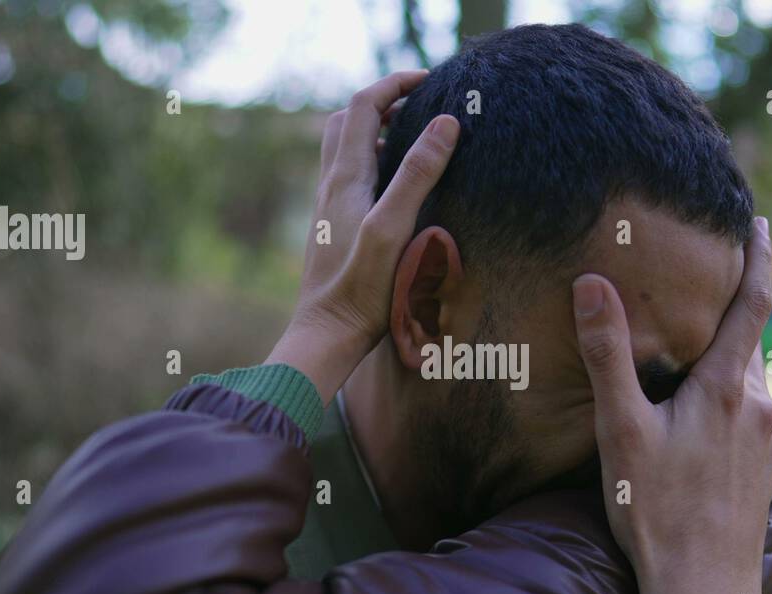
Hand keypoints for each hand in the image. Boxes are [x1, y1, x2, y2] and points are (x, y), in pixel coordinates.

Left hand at [267, 69, 459, 403]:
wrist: (327, 336)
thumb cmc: (362, 290)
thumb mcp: (394, 228)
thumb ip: (417, 175)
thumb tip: (444, 122)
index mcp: (345, 179)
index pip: (363, 105)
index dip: (395, 83)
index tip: (430, 79)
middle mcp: (331, 187)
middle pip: (348, 120)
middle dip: (384, 102)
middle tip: (422, 106)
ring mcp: (329, 208)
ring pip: (346, 149)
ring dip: (377, 133)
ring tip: (415, 141)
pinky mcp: (334, 229)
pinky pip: (351, 178)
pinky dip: (374, 164)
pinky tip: (398, 189)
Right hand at [571, 217, 771, 593]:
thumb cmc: (656, 512)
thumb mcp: (620, 430)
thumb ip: (607, 355)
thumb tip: (593, 283)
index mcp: (727, 389)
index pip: (752, 304)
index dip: (757, 259)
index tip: (762, 223)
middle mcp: (761, 409)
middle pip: (743, 347)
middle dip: (721, 323)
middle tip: (694, 303)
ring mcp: (769, 444)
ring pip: (743, 389)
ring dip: (717, 376)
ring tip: (680, 380)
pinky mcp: (766, 473)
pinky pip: (747, 423)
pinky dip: (722, 412)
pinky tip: (691, 437)